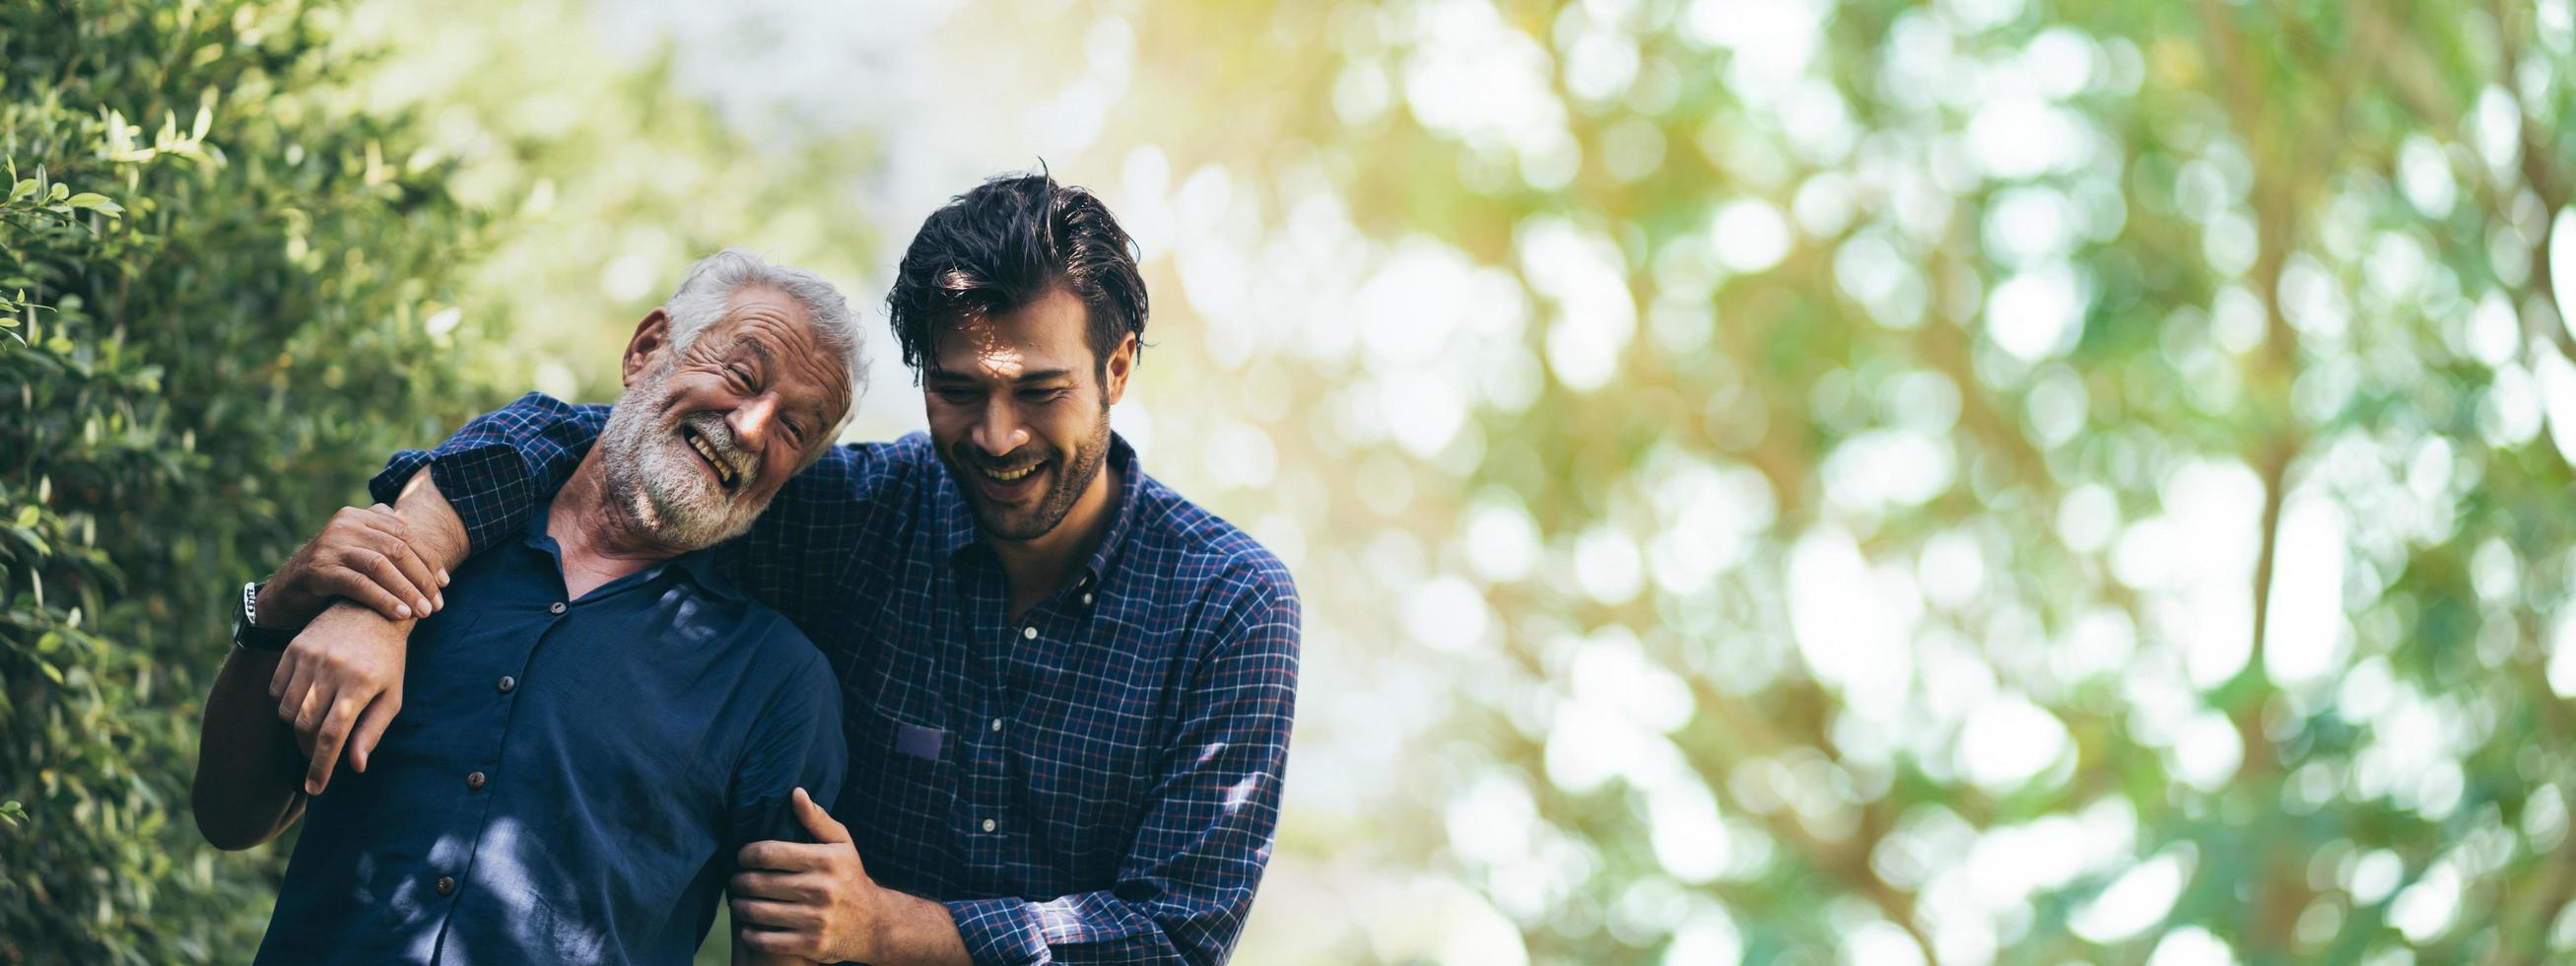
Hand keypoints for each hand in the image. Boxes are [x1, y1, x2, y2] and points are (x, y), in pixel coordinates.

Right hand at [262, 504, 447, 627]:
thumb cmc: (331, 574)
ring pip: (381, 566)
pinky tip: (401, 614)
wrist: (285, 595)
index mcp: (358, 516)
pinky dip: (384, 599)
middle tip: (438, 604)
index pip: (405, 535)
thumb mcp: (356, 550)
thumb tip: (410, 525)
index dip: (429, 559)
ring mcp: (330, 546)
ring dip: (407, 591)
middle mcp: (344, 525)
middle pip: (397, 549)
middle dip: (422, 578)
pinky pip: (359, 584)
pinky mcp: (319, 569)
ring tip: (424, 612)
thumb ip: (379, 533)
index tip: (445, 584)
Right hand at [269, 603, 410, 793]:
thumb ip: (372, 731)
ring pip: (288, 712)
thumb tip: (355, 765)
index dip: (321, 767)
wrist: (371, 612)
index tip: (315, 788)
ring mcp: (309, 656)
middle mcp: (332, 668)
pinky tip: (305, 704)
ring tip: (315, 728)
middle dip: (309, 750)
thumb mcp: (391, 696)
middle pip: (306, 727)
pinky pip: (277, 691)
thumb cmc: (387, 661)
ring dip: (298, 729)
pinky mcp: (293, 649)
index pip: (332, 736)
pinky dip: (286, 706)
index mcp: (360, 683)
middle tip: (319, 756)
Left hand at [732, 788, 878, 962]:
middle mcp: (819, 889)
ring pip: (756, 912)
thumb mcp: (842, 844)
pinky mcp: (810, 945)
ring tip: (740, 902)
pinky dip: (750, 934)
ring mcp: (815, 919)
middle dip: (738, 881)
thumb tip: (795, 792)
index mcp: (824, 860)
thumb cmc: (851, 878)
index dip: (745, 854)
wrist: (875, 924)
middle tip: (736, 881)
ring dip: (740, 907)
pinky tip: (750, 927)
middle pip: (757, 883)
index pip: (767, 853)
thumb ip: (817, 818)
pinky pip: (764, 940)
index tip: (742, 858)